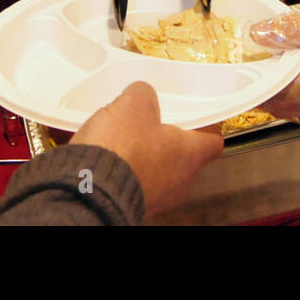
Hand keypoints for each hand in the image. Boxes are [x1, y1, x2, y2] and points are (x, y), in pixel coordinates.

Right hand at [72, 82, 222, 216]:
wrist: (87, 191)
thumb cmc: (123, 147)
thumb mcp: (134, 103)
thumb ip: (144, 95)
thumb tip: (142, 97)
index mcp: (189, 156)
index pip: (212, 142)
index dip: (206, 125)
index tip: (195, 113)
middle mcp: (178, 183)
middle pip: (181, 156)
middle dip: (165, 138)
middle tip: (150, 119)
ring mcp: (154, 199)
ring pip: (154, 169)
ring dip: (141, 153)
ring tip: (120, 133)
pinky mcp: (128, 205)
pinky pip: (129, 179)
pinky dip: (120, 166)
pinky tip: (101, 149)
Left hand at [249, 0, 299, 136]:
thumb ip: (291, 29)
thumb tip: (256, 34)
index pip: (269, 93)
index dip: (255, 79)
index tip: (248, 64)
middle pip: (279, 105)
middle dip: (270, 85)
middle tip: (267, 60)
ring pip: (295, 111)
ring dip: (286, 93)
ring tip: (288, 66)